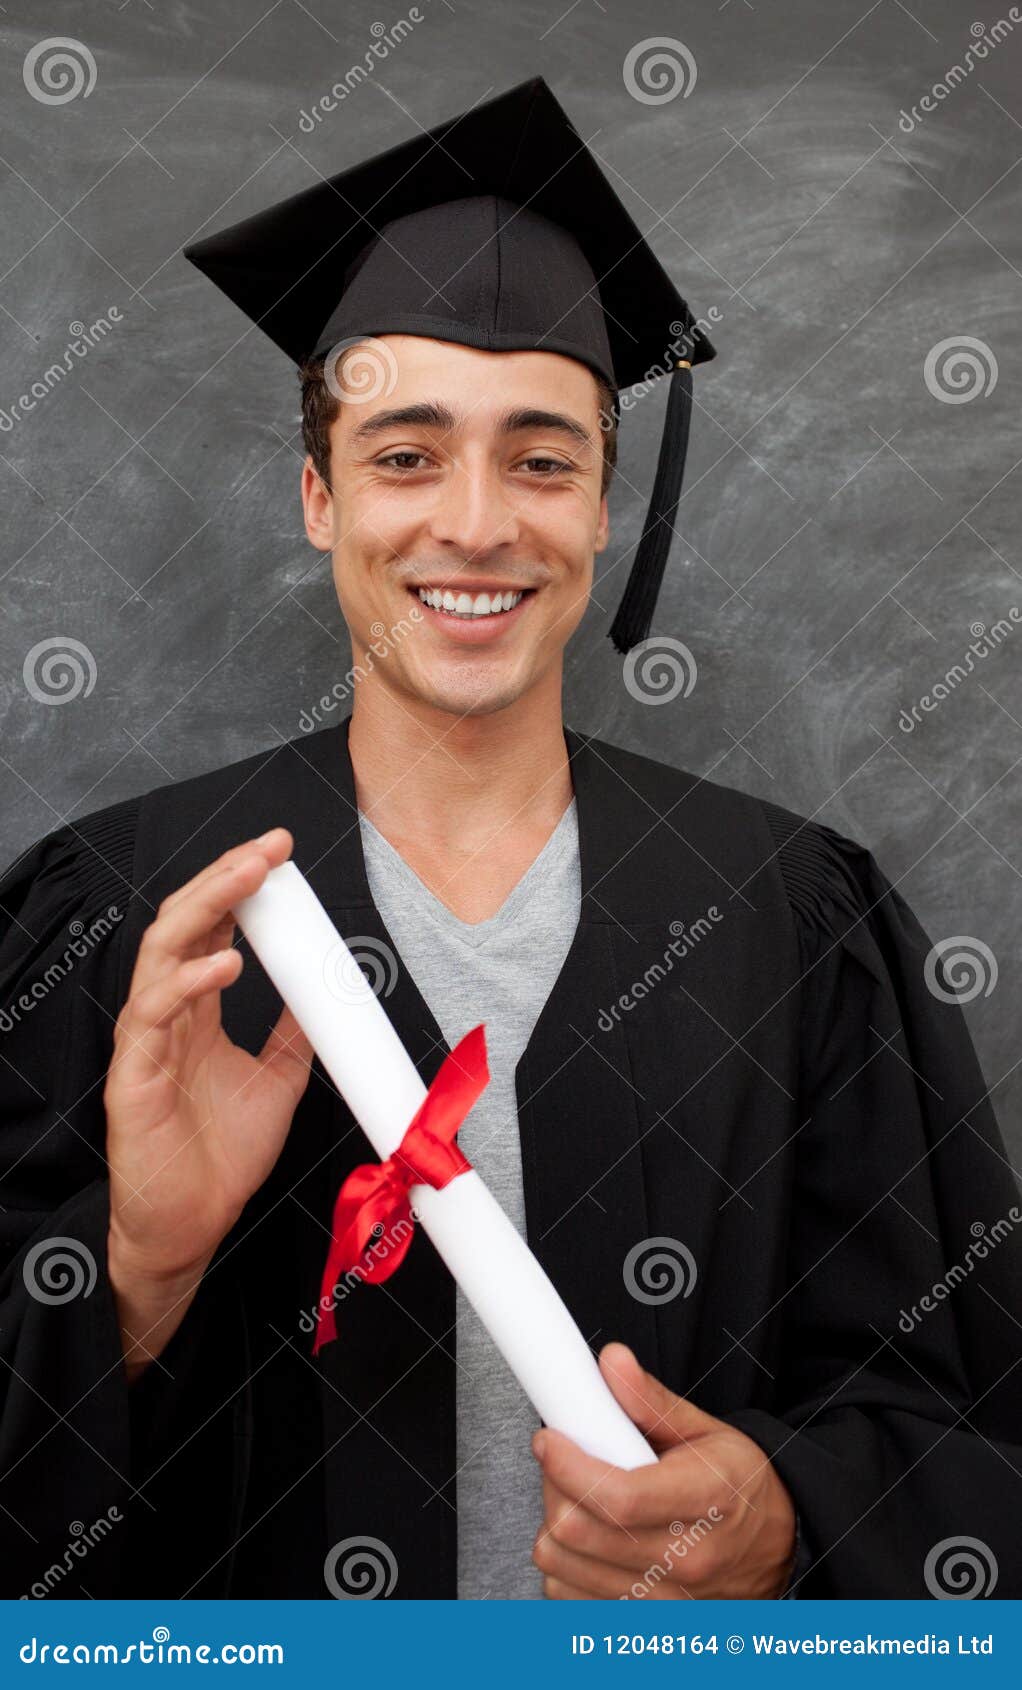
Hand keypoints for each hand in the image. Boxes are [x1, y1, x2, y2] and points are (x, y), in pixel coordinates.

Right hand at [105, 827, 314, 1288]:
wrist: (190, 1226)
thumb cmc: (220, 1158)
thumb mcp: (278, 1080)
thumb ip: (293, 1031)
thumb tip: (324, 988)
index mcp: (194, 1011)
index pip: (210, 929)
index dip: (238, 888)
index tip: (277, 855)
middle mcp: (165, 1015)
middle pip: (184, 924)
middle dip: (223, 877)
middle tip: (266, 848)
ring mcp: (145, 1041)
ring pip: (160, 952)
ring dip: (204, 907)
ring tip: (247, 877)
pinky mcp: (131, 1076)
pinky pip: (151, 1014)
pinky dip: (187, 981)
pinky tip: (225, 963)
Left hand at [531, 1342, 796, 1598]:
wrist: (778, 1544)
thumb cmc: (740, 1486)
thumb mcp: (705, 1430)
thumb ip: (650, 1399)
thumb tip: (612, 1361)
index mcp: (703, 1502)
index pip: (616, 1498)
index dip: (568, 1467)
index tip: (548, 1440)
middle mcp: (684, 1561)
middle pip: (578, 1535)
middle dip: (554, 1488)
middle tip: (562, 1461)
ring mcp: (663, 1601)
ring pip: (563, 1571)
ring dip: (555, 1529)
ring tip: (578, 1499)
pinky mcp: (644, 1623)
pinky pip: (570, 1601)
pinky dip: (566, 1568)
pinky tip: (587, 1539)